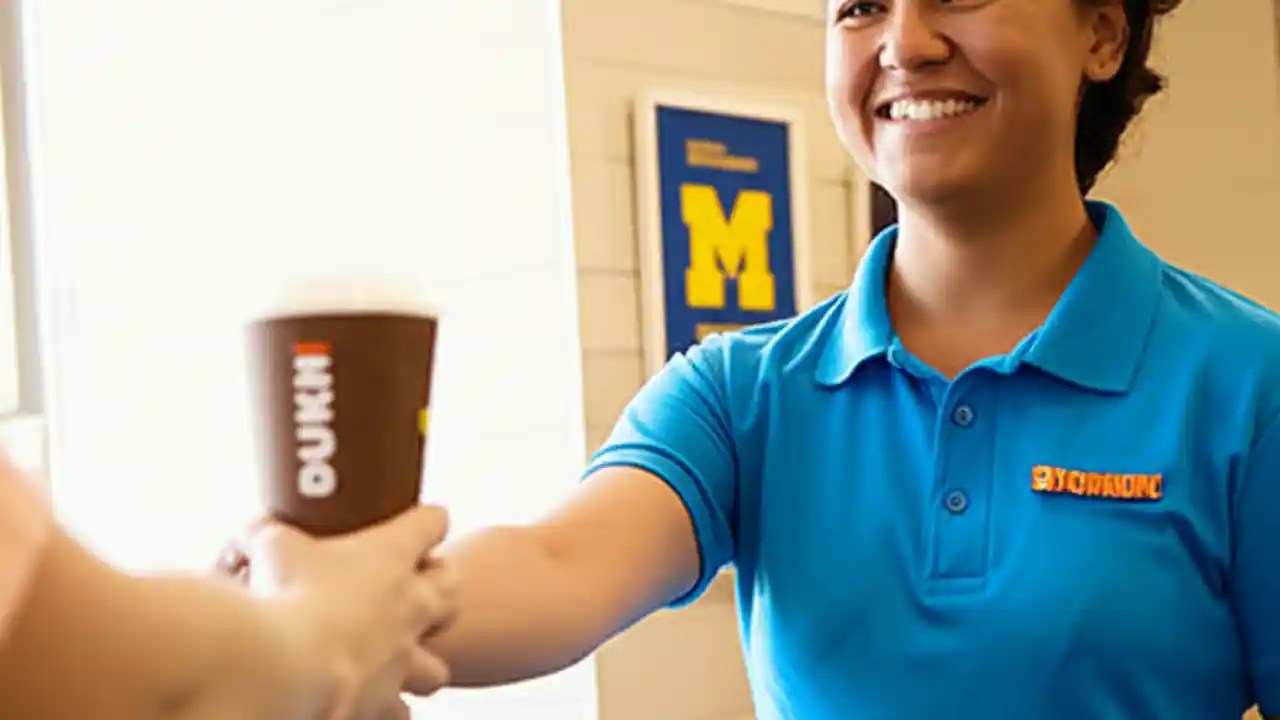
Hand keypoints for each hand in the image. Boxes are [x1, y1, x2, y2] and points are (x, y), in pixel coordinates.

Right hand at [219, 507, 457, 719]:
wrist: (285, 669)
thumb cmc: (283, 595)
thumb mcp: (270, 547)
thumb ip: (265, 534)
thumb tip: (253, 532)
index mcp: (391, 557)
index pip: (432, 524)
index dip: (427, 523)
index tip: (419, 525)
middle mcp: (411, 607)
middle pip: (452, 593)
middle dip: (441, 591)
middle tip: (416, 591)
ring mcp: (402, 661)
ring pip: (436, 669)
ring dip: (419, 666)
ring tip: (393, 664)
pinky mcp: (383, 705)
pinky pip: (398, 714)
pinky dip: (383, 711)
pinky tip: (363, 704)